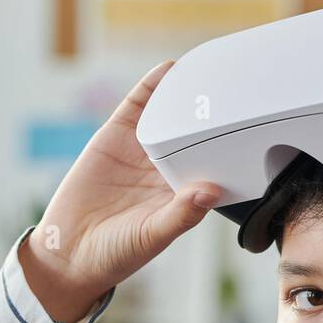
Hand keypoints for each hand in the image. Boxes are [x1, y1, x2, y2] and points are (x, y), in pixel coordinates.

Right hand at [20, 60, 220, 322]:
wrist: (68, 251)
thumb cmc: (116, 253)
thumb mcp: (153, 236)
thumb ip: (182, 215)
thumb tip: (211, 191)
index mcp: (182, 193)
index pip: (213, 163)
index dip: (232, 146)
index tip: (254, 127)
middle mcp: (164, 169)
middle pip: (195, 133)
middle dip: (213, 113)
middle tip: (239, 88)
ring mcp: (140, 151)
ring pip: (169, 115)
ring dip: (186, 94)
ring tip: (210, 69)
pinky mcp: (115, 138)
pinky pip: (137, 107)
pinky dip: (152, 87)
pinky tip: (169, 69)